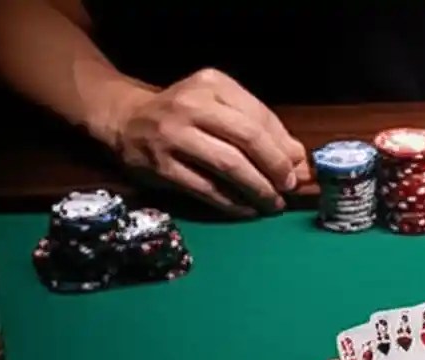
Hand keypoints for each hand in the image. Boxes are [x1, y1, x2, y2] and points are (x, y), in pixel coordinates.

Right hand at [106, 67, 311, 216]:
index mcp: (213, 84)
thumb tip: (298, 161)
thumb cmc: (184, 114)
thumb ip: (258, 128)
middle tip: (288, 188)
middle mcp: (192, 105)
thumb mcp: (219, 106)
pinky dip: (232, 203)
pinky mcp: (162, 166)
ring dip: (258, 189)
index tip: (298, 170)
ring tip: (272, 203)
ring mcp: (174, 135)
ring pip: (229, 166)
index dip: (284, 147)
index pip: (259, 117)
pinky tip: (246, 209)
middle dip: (275, 168)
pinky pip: (206, 189)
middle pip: (248, 139)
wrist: (126, 119)